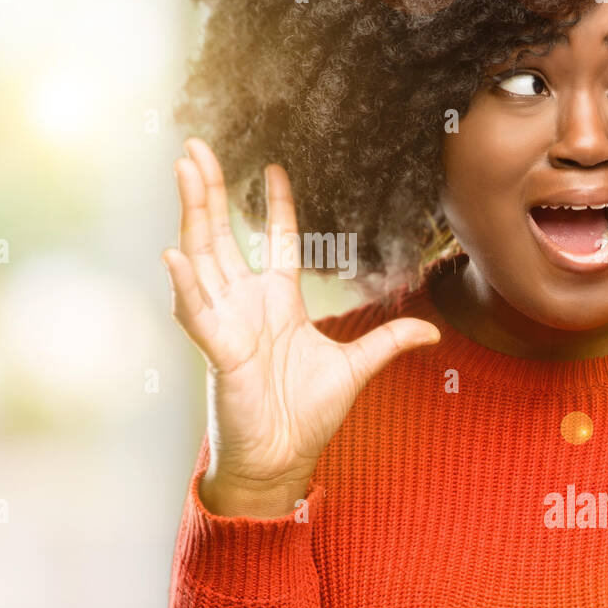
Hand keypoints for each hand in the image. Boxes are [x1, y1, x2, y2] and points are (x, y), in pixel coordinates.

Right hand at [162, 138, 439, 515]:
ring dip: (192, 213)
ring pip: (203, 256)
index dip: (276, 204)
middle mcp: (245, 305)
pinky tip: (174, 252)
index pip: (276, 241)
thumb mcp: (355, 369)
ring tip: (184, 170)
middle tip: (196, 147)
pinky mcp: (218, 350)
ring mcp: (227, 323)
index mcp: (278, 304)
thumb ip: (387, 343)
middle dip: (210, 190)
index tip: (273, 166)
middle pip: (222, 235)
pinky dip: (185, 284)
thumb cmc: (306, 417)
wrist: (281, 461)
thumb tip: (433, 331)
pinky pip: (197, 312)